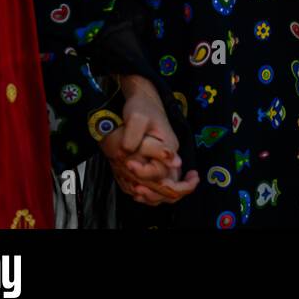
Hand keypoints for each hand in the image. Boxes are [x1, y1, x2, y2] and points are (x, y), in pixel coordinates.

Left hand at [100, 75, 198, 204]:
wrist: (143, 102)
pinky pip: (158, 187)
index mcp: (168, 147)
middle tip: (136, 189)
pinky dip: (149, 194)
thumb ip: (134, 135)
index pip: (161, 171)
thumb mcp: (136, 117)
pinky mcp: (157, 163)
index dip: (144, 172)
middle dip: (152, 193)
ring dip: (152, 196)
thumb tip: (129, 153)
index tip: (127, 163)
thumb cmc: (141, 108)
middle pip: (171, 188)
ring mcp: (164, 162)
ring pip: (167, 191)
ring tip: (137, 192)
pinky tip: (136, 191)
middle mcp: (170, 158)